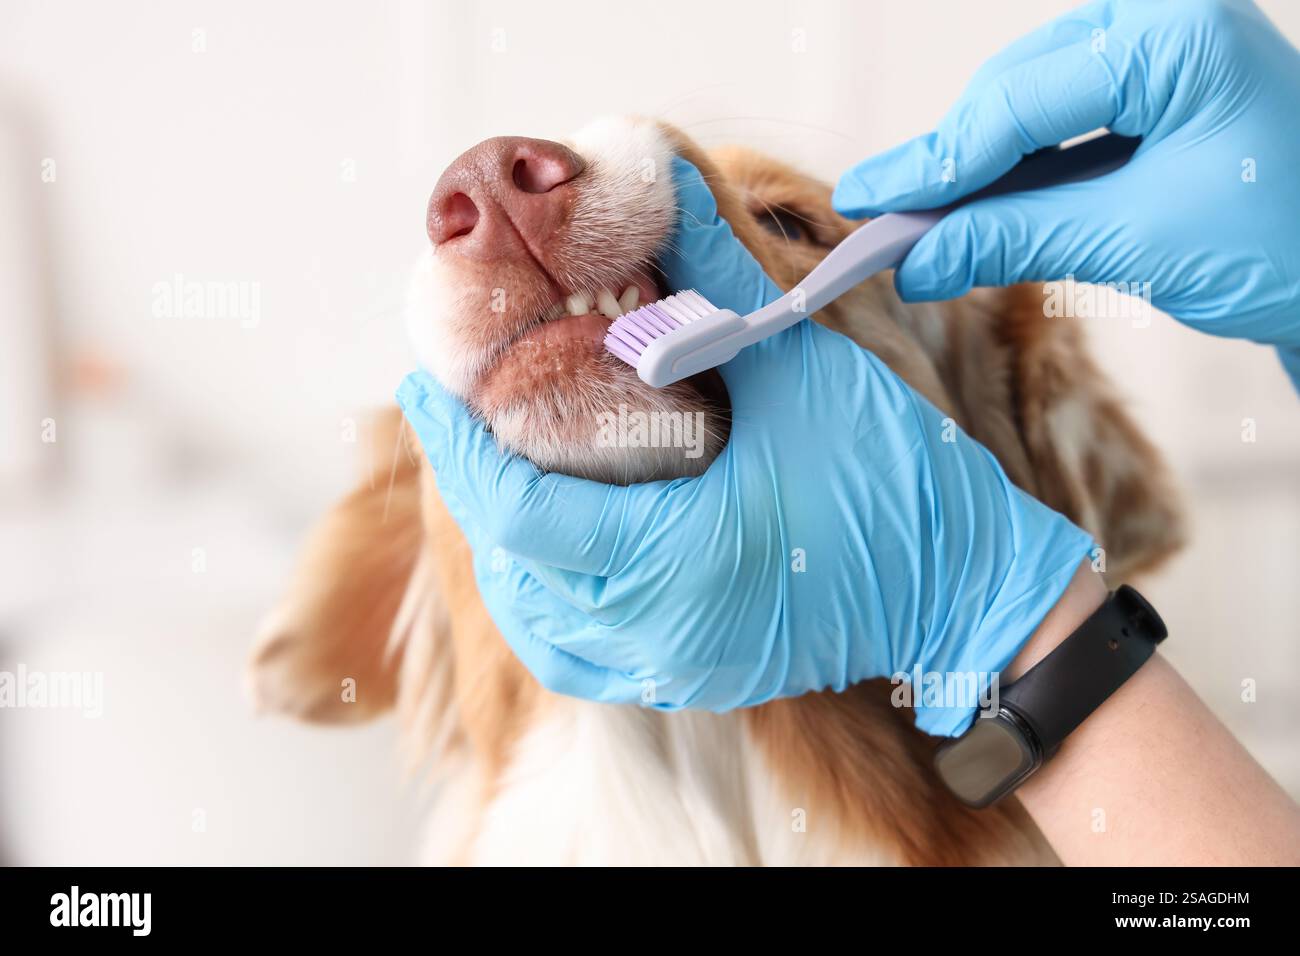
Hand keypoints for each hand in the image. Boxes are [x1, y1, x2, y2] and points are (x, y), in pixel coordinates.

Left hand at [398, 158, 1094, 734]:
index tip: (426, 387)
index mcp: (675, 562)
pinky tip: (548, 558)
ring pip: (538, 623)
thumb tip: (667, 186)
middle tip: (456, 416)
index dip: (459, 451)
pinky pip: (580, 659)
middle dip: (470, 487)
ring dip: (501, 550)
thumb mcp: (808, 374)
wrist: (971, 593)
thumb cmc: (900, 486)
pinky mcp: (695, 680)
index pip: (519, 515)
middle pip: (513, 566)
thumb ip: (723, 281)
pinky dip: (545, 606)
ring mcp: (675, 669)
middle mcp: (659, 633)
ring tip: (492, 477)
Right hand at [833, 0, 1299, 385]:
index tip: (866, 202)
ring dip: (978, 173)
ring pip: (1034, 110)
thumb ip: (1014, 237)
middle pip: (1017, 93)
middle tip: (879, 220)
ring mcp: (1165, 63)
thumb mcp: (1136, 239)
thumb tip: (918, 260)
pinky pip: (1067, 133)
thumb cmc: (1289, 249)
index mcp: (1173, 35)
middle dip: (950, 164)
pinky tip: (973, 214)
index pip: (1019, 99)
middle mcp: (1164, 28)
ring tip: (915, 225)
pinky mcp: (1164, 105)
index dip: (935, 161)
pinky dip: (1018, 179)